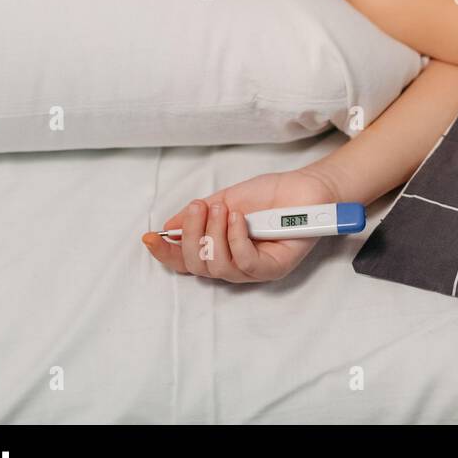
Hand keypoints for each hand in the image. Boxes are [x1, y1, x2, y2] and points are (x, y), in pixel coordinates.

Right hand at [141, 169, 338, 282]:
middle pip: (198, 266)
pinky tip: (238, 219)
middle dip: (191, 235)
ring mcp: (255, 270)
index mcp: (222, 251)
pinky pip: (244, 262)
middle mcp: (236, 265)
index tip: (149, 237)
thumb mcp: (228, 198)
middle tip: (197, 208)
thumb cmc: (273, 194)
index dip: (166, 253)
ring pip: (218, 266)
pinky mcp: (275, 269)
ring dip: (213, 234)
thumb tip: (168, 227)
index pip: (187, 261)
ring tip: (221, 208)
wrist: (308, 187)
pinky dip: (235, 238)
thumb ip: (200, 214)